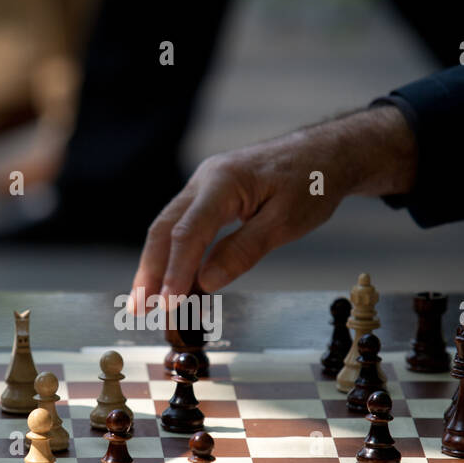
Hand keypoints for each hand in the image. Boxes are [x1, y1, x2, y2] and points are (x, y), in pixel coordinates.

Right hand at [130, 104, 416, 304]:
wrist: (325, 154)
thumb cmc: (311, 183)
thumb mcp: (285, 222)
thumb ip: (244, 250)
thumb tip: (207, 282)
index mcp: (223, 181)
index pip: (189, 232)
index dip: (176, 271)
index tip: (168, 304)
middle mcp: (205, 180)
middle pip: (165, 228)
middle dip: (149, 270)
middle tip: (138, 308)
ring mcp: (205, 186)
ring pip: (169, 227)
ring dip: (156, 265)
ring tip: (144, 302)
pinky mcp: (210, 196)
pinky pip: (185, 226)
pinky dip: (175, 254)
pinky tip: (172, 280)